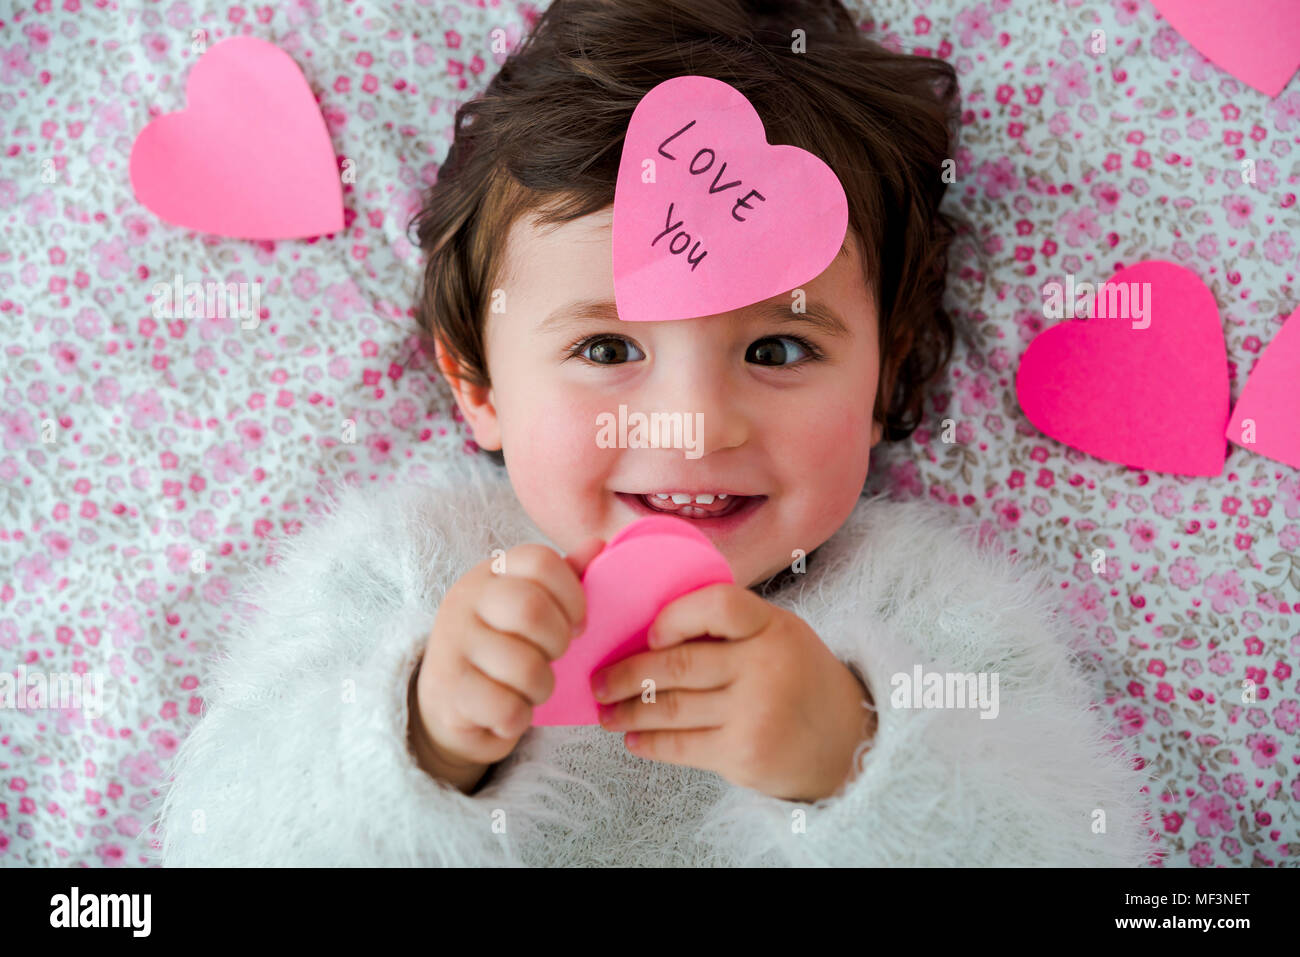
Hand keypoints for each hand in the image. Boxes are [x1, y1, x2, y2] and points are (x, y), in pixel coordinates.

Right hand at [411, 537, 604, 789]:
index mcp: (491, 572)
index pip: (542, 561)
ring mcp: (451, 644)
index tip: (578, 625)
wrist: (449, 704)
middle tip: (552, 657)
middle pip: (532, 609)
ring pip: (525, 666)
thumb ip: (564, 578)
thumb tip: (598, 545)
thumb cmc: (504, 647)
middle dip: (558, 642)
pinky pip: (507, 707)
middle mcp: (465, 599)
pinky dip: (520, 716)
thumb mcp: (530, 606)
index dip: (573, 596)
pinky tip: (510, 710)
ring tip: (531, 687)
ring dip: (542, 687)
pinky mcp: (448, 690)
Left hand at [590, 584, 875, 801]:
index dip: (675, 617)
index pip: (717, 606)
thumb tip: (645, 629)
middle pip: (678, 666)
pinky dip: (649, 743)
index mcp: (773, 627)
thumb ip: (728, 626)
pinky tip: (633, 738)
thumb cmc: (797, 676)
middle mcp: (766, 667)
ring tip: (606, 712)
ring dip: (627, 711)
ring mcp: (756, 713)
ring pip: (670, 709)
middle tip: (598, 680)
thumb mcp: (778, 634)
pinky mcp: (745, 754)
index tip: (648, 634)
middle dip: (625, 675)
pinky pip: (681, 747)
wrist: (846, 741)